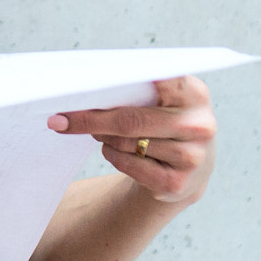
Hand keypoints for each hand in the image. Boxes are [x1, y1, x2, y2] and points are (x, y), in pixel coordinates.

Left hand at [47, 75, 216, 205]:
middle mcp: (199, 125)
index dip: (122, 79)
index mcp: (195, 93)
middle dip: (90, 119)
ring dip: (103, 137)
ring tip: (99, 132)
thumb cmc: (164, 120)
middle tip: (60, 119)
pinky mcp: (177, 183)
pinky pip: (128, 165)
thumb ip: (136, 89)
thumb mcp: (163, 99)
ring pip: (126, 143)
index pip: (157, 77)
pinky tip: (113, 151)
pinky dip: (112, 156)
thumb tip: (82, 91)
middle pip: (130, 120)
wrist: (190, 166)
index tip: (88, 81)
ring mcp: (191, 157)